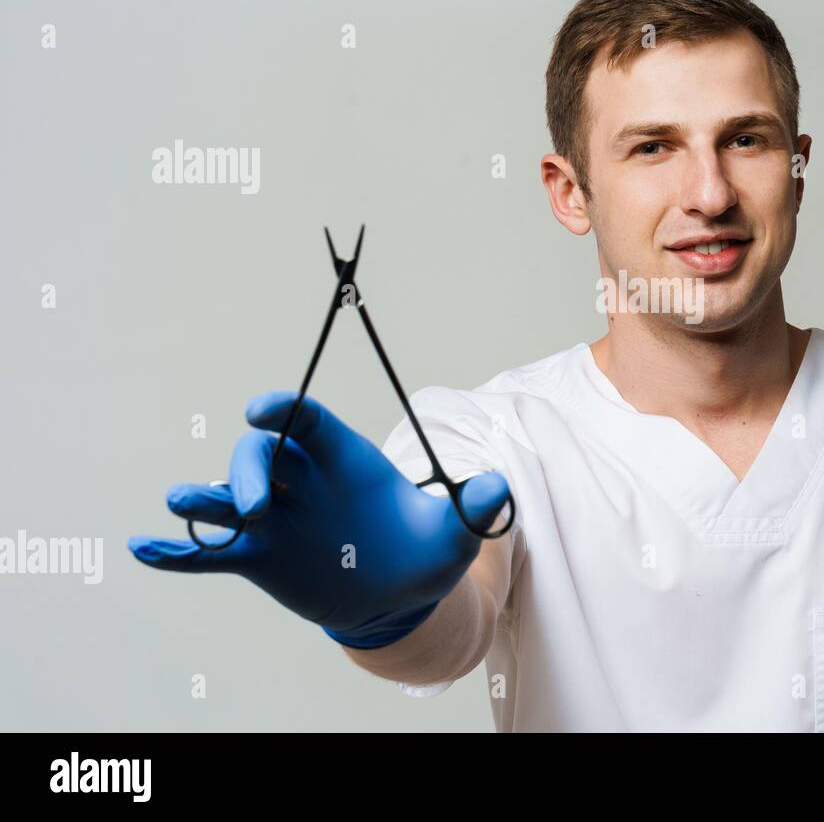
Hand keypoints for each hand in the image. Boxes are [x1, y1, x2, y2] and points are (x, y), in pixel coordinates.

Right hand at [128, 391, 511, 647]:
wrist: (399, 598)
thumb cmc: (424, 551)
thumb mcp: (454, 534)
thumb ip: (473, 509)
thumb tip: (497, 489)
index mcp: (343, 458)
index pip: (306, 419)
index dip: (282, 409)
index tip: (262, 409)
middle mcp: (301, 480)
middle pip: (260, 455)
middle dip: (248, 471)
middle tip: (252, 504)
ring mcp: (274, 519)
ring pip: (224, 495)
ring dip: (202, 498)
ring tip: (183, 505)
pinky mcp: (257, 558)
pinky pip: (208, 554)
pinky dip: (175, 552)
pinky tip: (141, 549)